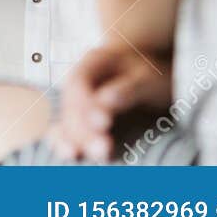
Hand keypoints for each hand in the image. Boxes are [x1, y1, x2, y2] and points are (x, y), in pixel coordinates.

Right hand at [48, 42, 172, 161]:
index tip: (103, 123)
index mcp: (93, 61)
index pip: (80, 82)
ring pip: (67, 120)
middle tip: (103, 149)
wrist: (149, 77)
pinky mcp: (79, 118)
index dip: (87, 104)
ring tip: (90, 155)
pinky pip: (67, 129)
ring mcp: (76, 99)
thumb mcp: (147, 77)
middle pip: (72, 106)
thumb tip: (105, 102)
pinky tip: (71, 154)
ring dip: (75, 139)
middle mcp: (78, 80)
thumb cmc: (150, 75)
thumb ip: (127, 89)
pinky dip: (66, 141)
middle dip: (84, 130)